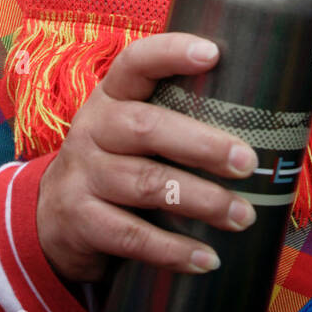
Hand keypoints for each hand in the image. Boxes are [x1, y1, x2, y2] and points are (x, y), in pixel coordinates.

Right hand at [36, 32, 257, 283]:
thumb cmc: (115, 159)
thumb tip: (259, 118)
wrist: (52, 212)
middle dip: (202, 145)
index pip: (135, 62)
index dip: (170, 53)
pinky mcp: (81, 220)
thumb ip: (172, 114)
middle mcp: (93, 129)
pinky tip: (207, 258)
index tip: (212, 53)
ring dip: (201, 201)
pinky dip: (173, 250)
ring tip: (242, 216)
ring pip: (145, 184)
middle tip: (247, 162)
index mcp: (111, 96)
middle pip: (146, 128)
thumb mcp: (129, 127)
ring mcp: (83, 175)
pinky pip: (131, 236)